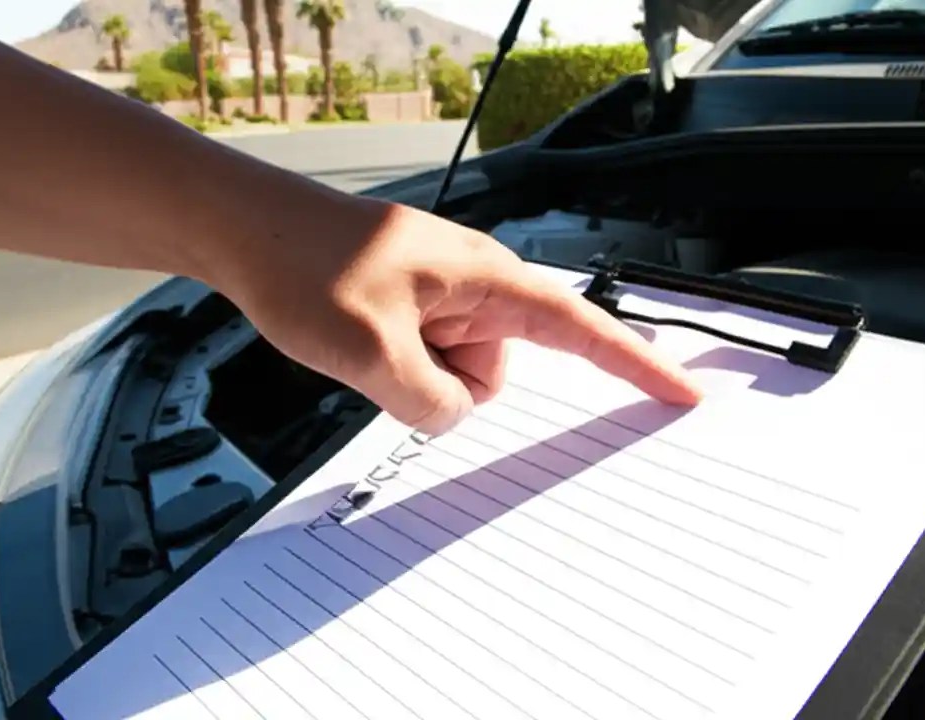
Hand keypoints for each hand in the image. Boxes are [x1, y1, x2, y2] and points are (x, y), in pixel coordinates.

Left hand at [211, 192, 701, 434]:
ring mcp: (440, 298)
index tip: (680, 393)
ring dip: (415, 380)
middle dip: (451, 385)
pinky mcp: (412, 309)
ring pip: (458, 377)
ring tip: (364, 339)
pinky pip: (427, 363)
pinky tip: (357, 341)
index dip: (636, 363)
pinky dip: (398, 369)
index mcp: (485, 279)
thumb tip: (452, 416)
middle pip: (498, 371)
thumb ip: (430, 403)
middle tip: (389, 356)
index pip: (580, 328)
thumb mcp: (370, 351)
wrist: (244, 231)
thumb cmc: (303, 262)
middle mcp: (472, 286)